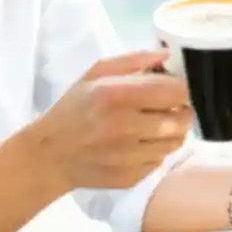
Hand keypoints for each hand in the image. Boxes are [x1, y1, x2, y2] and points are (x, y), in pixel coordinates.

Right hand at [25, 50, 193, 191]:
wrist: (49, 155)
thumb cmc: (73, 108)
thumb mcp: (94, 74)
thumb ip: (133, 60)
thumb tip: (167, 55)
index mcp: (116, 95)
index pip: (175, 91)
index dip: (178, 89)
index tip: (169, 90)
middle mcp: (125, 127)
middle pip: (182, 119)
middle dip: (180, 111)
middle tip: (167, 109)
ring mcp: (129, 156)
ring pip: (176, 142)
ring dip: (170, 132)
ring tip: (154, 127)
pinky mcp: (131, 177)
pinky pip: (160, 161)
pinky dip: (155, 151)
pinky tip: (138, 145)